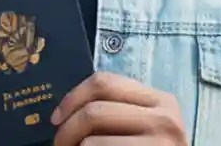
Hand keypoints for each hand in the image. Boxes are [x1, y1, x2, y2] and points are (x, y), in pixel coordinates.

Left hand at [50, 71, 187, 144]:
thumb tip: (65, 112)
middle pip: (94, 111)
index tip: (56, 118)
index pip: (104, 82)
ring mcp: (160, 144)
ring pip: (91, 141)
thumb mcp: (144, 125)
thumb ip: (118, 111)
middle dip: (66, 131)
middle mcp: (164, 118)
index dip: (72, 98)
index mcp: (160, 100)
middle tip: (58, 145)